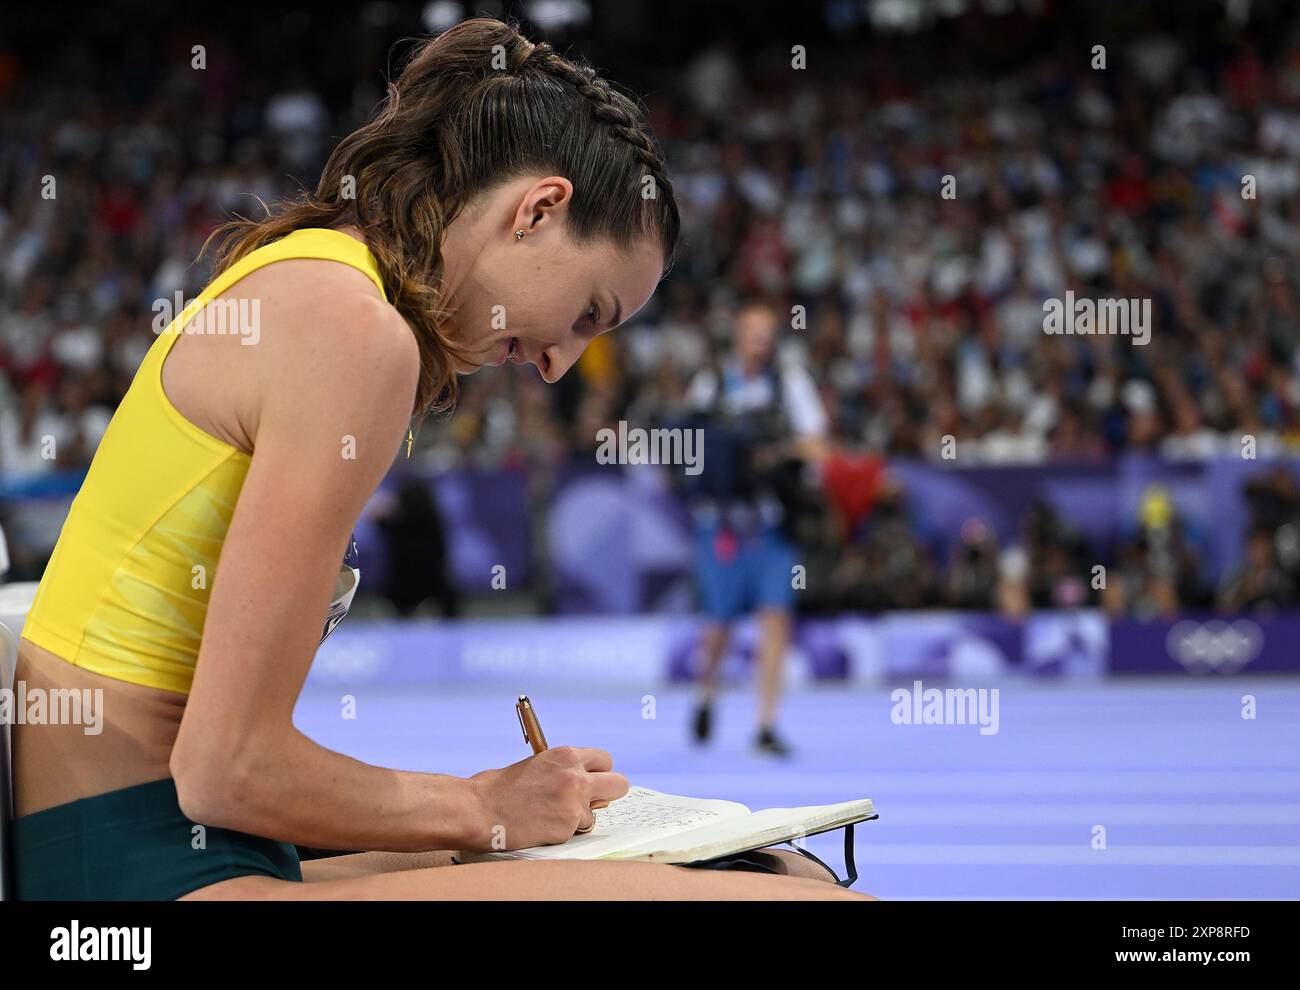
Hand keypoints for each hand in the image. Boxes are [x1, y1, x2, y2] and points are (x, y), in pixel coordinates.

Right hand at [465, 746, 628, 850]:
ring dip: (579, 817)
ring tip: (549, 815)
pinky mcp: (567, 827)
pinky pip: (576, 831)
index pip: (605, 760)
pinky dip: (563, 832)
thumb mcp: (537, 765)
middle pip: (619, 784)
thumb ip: (564, 771)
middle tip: (590, 801)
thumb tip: (586, 786)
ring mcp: (574, 804)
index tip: (592, 780)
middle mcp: (576, 777)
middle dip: (608, 793)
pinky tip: (541, 825)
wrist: (480, 809)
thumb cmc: (500, 787)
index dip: (599, 772)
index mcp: (567, 755)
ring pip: (596, 813)